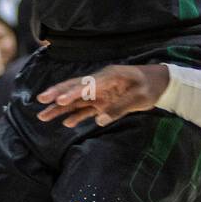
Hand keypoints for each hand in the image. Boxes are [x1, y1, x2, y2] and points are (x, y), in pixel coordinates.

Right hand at [37, 63, 169, 127]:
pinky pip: (87, 109)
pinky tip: (66, 124)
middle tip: (40, 100)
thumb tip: (99, 121)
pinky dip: (77, 116)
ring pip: (76, 100)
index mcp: (108, 77)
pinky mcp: (104, 102)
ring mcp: (101, 93)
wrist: (160, 82)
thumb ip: (120, 108)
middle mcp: (100, 84)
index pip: (86, 85)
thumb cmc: (150, 86)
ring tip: (42, 116)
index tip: (58, 100)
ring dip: (60, 108)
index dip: (71, 93)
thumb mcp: (139, 97)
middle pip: (74, 89)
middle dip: (56, 94)